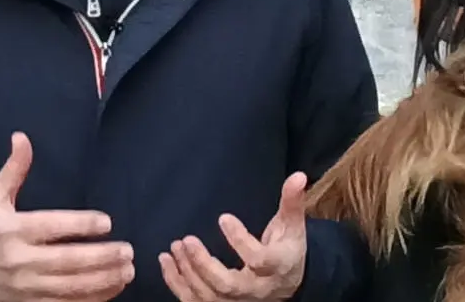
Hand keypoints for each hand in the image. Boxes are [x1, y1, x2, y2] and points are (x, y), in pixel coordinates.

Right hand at [0, 133, 134, 301]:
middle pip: (66, 261)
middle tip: (128, 250)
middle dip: (101, 257)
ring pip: (70, 287)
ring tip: (127, 271)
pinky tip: (113, 289)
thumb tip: (22, 137)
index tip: (106, 222)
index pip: (51, 227)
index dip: (80, 225)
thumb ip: (13, 170)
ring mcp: (26, 288)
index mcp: (12, 230)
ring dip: (103, 280)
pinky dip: (92, 299)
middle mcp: (20, 261)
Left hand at [158, 173, 307, 301]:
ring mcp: (237, 301)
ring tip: (175, 246)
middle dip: (203, 265)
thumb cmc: (286, 249)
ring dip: (187, 272)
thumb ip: (292, 202)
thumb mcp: (292, 226)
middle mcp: (256, 289)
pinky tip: (166, 262)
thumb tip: (298, 176)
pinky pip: (194, 301)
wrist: (286, 283)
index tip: (223, 217)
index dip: (240, 241)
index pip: (258, 260)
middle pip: (227, 285)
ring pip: (208, 296)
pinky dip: (176, 283)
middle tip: (187, 240)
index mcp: (276, 267)